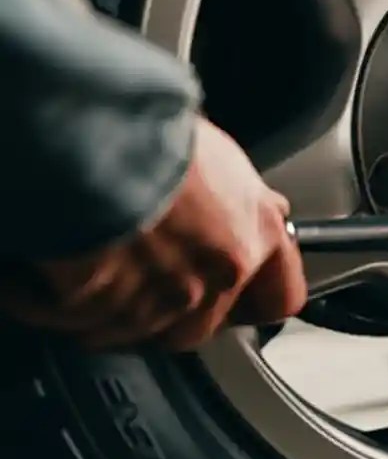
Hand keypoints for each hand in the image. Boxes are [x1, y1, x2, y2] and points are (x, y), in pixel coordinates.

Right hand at [0, 118, 307, 350]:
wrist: (92, 131)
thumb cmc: (151, 126)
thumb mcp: (217, 154)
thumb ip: (236, 199)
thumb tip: (240, 203)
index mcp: (257, 232)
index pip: (281, 296)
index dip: (256, 301)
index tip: (240, 298)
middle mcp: (219, 272)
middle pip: (202, 326)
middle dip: (171, 311)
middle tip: (139, 279)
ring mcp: (164, 296)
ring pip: (139, 332)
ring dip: (109, 311)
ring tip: (80, 271)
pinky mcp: (105, 307)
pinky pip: (79, 323)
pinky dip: (52, 306)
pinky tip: (35, 280)